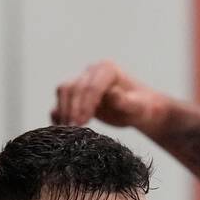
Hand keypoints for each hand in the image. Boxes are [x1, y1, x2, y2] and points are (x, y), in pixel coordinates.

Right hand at [51, 59, 166, 131]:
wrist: (137, 110)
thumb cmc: (140, 108)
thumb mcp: (138, 107)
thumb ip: (125, 101)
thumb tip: (112, 93)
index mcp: (107, 69)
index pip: (91, 86)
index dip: (85, 104)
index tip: (82, 122)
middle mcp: (92, 71)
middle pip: (74, 87)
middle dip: (73, 109)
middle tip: (73, 129)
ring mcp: (82, 80)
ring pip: (64, 90)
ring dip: (63, 110)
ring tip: (67, 129)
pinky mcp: (76, 93)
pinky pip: (61, 99)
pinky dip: (58, 112)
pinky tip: (61, 127)